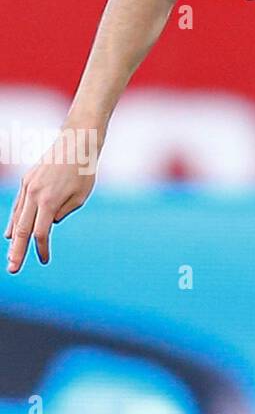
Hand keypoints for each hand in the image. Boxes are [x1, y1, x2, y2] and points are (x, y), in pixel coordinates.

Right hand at [4, 129, 98, 272]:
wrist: (76, 143)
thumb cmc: (83, 172)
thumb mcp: (80, 197)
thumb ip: (62, 213)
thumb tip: (49, 225)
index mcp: (49, 201)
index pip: (41, 233)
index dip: (42, 249)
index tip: (45, 261)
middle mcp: (34, 194)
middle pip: (23, 230)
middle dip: (18, 252)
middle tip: (13, 270)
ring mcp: (28, 187)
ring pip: (17, 217)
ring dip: (14, 239)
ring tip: (12, 256)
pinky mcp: (27, 181)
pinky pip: (18, 206)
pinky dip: (14, 221)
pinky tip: (11, 234)